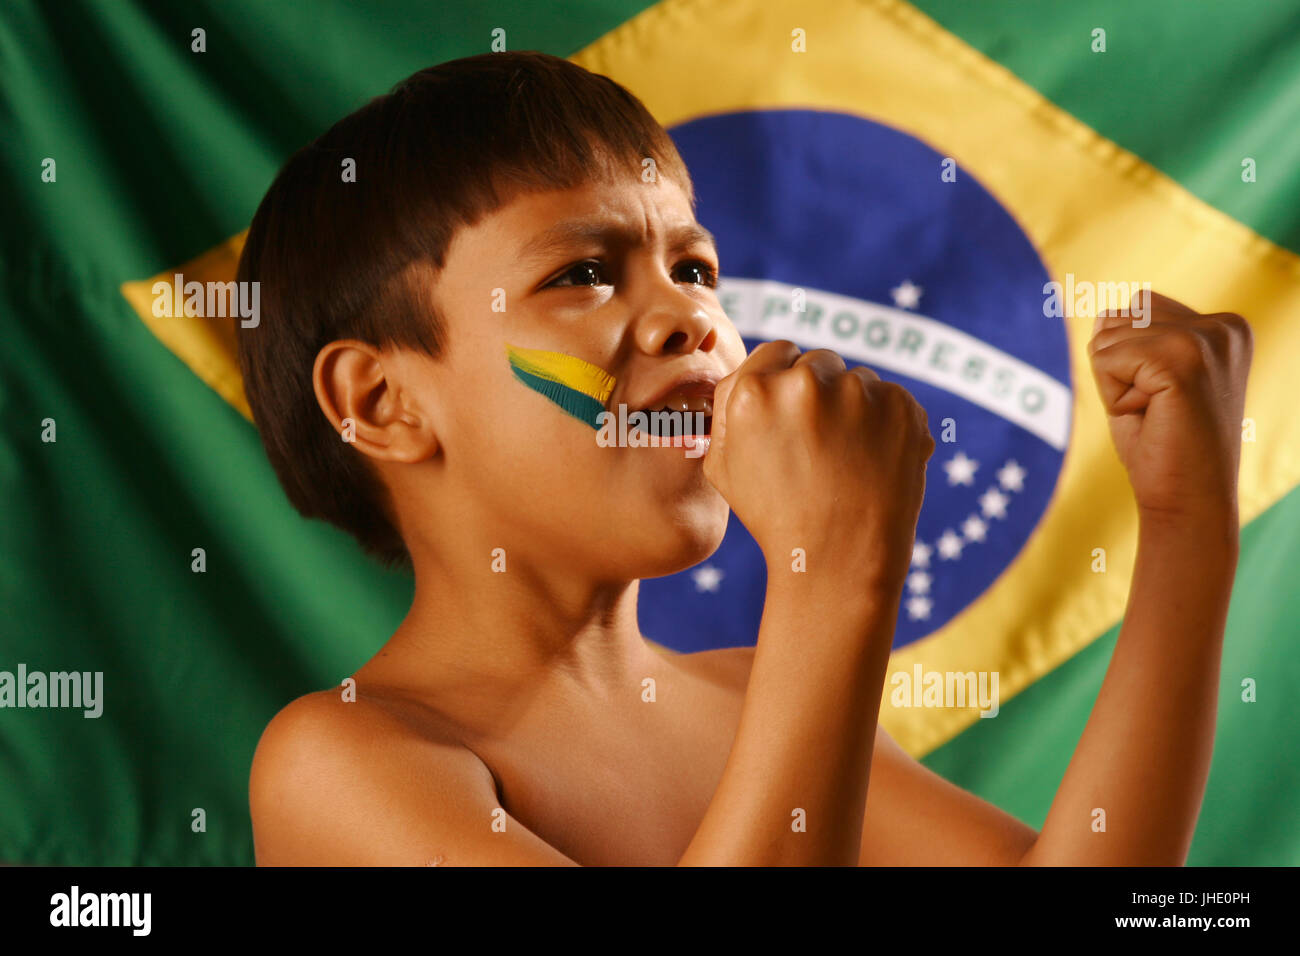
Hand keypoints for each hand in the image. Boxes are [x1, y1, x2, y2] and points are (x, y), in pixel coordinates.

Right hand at [703, 340, 933, 590]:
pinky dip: (886, 425)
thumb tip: (752, 370)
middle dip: (819, 394)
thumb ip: (728, 406)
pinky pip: (891, 401)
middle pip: (817, 363)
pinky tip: (873, 463)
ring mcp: (859, 393)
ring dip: (854, 409)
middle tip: (820, 445)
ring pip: (857, 382)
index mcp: (753, 392)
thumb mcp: (722, 465)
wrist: (839, 561)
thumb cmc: (775, 516)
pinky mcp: (901, 407)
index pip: (776, 352)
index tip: (793, 412)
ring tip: (848, 461)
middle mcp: (805, 383)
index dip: (784, 380)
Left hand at [1087, 291, 1252, 524]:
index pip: (1137, 309)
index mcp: (1224, 326)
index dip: (1129, 361)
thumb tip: (1103, 314)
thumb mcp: (1146, 380)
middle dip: (1118, 369)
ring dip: (1115, 383)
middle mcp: (1223, 325)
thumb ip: (1131, 339)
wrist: (1189, 503)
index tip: (1165, 399)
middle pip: (1119, 317)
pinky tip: (1149, 417)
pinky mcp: (1182, 359)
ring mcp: (1207, 338)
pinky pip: (1105, 360)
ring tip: (1155, 413)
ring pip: (1107, 337)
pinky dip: (1113, 395)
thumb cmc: (1165, 447)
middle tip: (1156, 410)